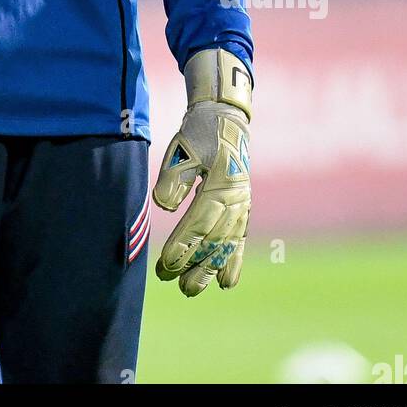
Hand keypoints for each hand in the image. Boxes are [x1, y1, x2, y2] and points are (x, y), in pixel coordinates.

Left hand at [153, 48, 250, 296]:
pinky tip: (226, 282)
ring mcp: (242, 205)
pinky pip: (239, 239)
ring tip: (191, 289)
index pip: (199, 221)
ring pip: (226, 243)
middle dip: (194, 264)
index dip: (183, 244)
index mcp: (222, 183)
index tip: (166, 264)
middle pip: (214, 238)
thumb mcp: (183, 147)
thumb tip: (165, 206)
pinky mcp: (242, 208)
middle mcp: (237, 198)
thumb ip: (174, 177)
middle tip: (175, 285)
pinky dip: (233, 261)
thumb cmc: (201, 132)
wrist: (226, 118)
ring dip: (209, 268)